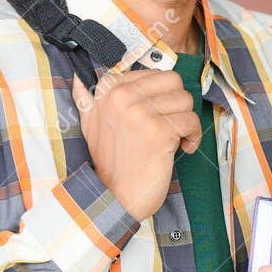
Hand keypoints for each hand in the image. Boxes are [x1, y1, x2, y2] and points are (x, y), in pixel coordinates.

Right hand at [72, 69, 200, 220]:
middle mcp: (121, 96)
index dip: (163, 96)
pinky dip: (193, 137)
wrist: (115, 197)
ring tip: (175, 139)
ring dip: (186, 122)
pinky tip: (183, 149)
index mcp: (108, 89)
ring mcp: (140, 113)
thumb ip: (86, 99)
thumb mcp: (90, 125)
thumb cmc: (110, 163)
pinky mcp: (159, 130)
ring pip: (185, 100)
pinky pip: (191, 121)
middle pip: (173, 82)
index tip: (158, 114)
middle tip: (171, 125)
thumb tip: (78, 79)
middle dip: (178, 104)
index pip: (155, 74)